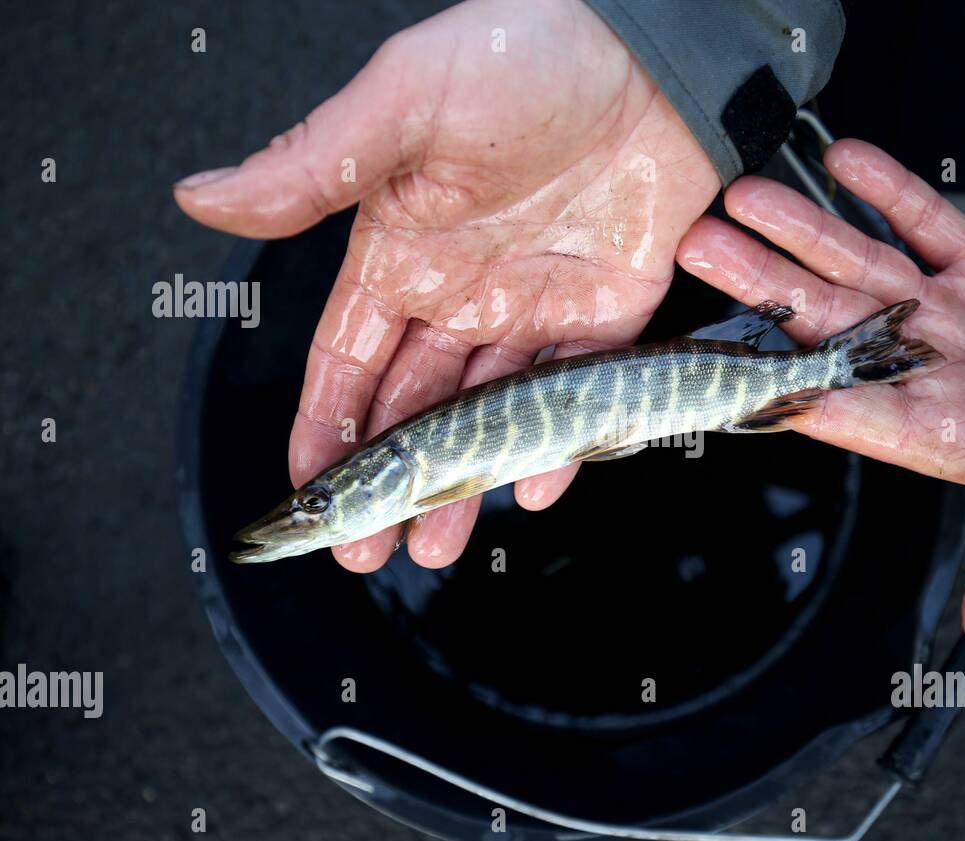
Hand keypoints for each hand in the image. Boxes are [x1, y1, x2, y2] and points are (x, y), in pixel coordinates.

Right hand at [174, 0, 718, 570]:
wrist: (649, 50)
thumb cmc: (518, 53)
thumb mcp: (405, 104)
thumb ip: (315, 166)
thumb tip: (201, 200)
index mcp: (402, 251)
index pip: (348, 360)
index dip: (325, 428)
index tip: (308, 495)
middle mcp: (465, 292)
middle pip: (415, 407)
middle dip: (394, 481)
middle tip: (372, 552)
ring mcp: (537, 307)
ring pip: (492, 416)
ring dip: (467, 481)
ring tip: (440, 546)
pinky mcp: (610, 313)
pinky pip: (580, 393)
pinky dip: (563, 442)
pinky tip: (539, 484)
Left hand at [676, 139, 964, 646]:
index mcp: (941, 433)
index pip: (849, 409)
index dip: (788, 383)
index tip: (728, 360)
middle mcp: (931, 370)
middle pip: (834, 325)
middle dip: (769, 288)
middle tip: (700, 252)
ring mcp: (956, 317)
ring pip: (866, 267)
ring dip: (806, 230)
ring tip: (744, 198)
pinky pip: (933, 226)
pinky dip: (892, 192)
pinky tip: (844, 161)